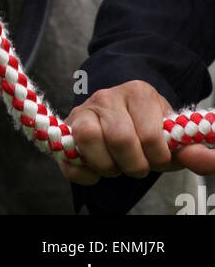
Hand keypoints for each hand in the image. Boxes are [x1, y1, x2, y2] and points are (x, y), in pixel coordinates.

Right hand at [60, 80, 214, 184]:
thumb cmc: (147, 129)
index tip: (158, 157)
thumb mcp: (171, 137)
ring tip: (116, 164)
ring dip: (107, 166)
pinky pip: (69, 158)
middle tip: (137, 164)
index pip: (150, 136)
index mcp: (138, 92)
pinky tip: (97, 170)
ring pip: (89, 139)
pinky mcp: (65, 128)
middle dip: (133, 164)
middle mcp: (107, 95)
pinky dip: (85, 174)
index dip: (157, 158)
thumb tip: (214, 162)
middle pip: (121, 139)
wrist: (118, 115)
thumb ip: (192, 151)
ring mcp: (83, 109)